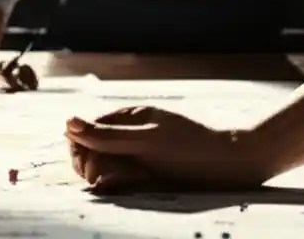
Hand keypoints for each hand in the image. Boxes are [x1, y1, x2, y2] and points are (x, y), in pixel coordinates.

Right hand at [65, 106, 265, 191]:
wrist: (234, 165)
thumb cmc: (193, 147)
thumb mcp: (148, 139)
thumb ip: (107, 135)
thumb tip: (68, 123)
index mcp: (128, 117)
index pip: (83, 132)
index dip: (82, 151)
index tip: (94, 168)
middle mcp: (130, 134)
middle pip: (91, 152)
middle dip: (96, 167)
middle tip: (116, 179)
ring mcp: (139, 155)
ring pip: (106, 169)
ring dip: (111, 178)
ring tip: (135, 181)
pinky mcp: (150, 174)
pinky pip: (123, 182)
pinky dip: (124, 185)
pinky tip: (137, 185)